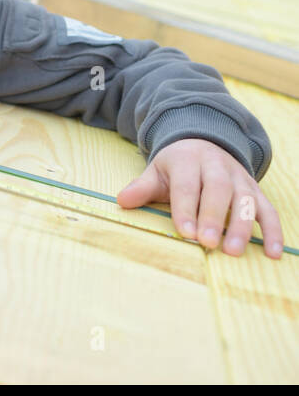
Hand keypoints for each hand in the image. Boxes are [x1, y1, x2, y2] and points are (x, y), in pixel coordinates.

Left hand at [116, 137, 283, 258]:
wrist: (203, 143)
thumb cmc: (177, 167)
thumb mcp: (156, 172)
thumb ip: (142, 188)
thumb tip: (122, 201)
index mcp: (188, 160)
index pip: (187, 185)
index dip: (186, 209)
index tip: (185, 233)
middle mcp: (217, 166)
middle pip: (218, 190)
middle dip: (214, 217)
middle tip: (208, 243)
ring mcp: (239, 177)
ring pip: (246, 199)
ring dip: (242, 226)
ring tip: (234, 251)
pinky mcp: (255, 190)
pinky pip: (268, 209)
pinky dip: (273, 231)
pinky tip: (273, 253)